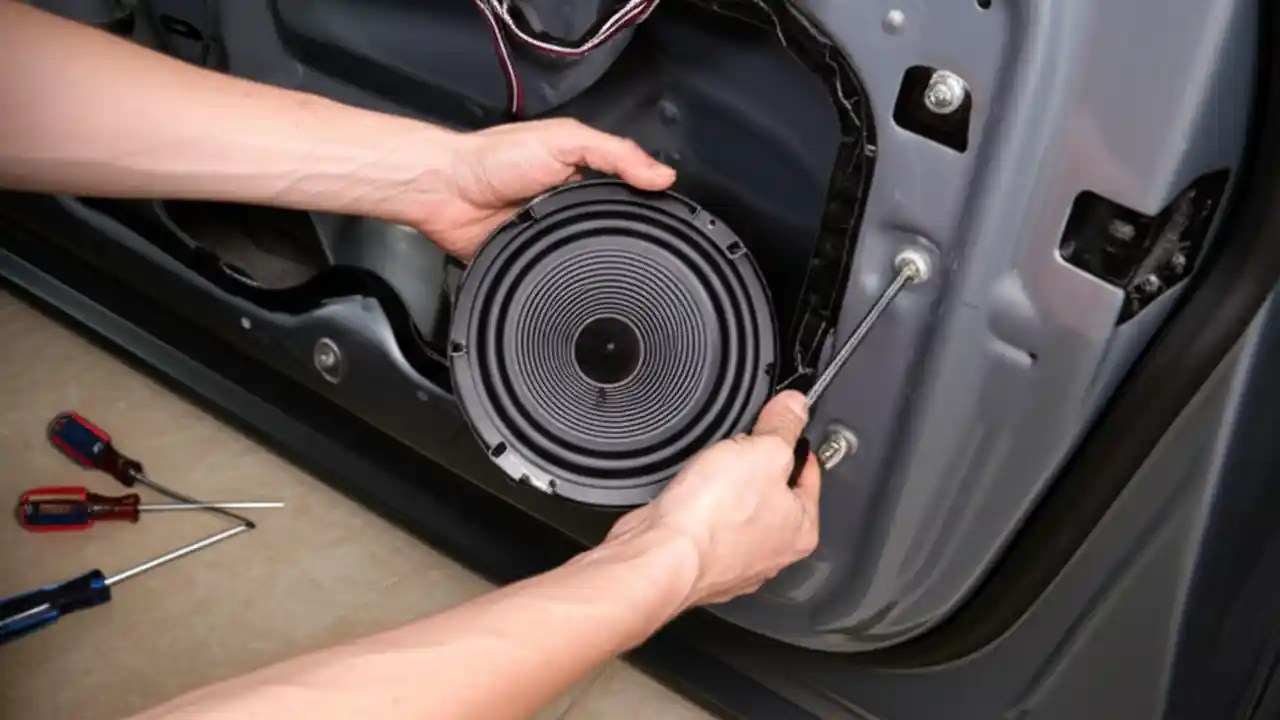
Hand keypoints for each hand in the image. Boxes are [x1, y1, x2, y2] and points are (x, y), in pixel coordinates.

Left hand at [406, 118, 675, 258]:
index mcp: (580, 174)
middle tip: (640, 254)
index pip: (625, 192)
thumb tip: (662, 175)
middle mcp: (565, 206)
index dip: (647, 206)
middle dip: (620, 242)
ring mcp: (546, 236)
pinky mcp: (527, 261)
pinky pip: (553, 278)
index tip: (669, 221)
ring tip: (609, 273)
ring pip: (583, 258)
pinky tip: (574, 285)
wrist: (444, 190)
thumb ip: (614, 153)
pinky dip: (562, 282)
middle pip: (607, 230)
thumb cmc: (493, 158)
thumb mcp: (565, 141)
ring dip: (591, 264)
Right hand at [605, 391, 821, 606]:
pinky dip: (699, 511)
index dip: (795, 444)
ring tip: (710, 475)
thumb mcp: (764, 451)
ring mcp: (734, 564)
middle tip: (739, 450)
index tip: (783, 428)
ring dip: (725, 491)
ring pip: (737, 512)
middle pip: (773, 494)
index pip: (810, 475)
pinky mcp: (699, 563)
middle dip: (756, 468)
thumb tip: (795, 406)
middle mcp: (772, 554)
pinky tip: (690, 500)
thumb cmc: (714, 519)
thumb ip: (784, 425)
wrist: (660, 556)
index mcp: (801, 529)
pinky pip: (706, 527)